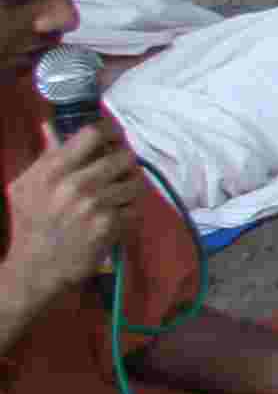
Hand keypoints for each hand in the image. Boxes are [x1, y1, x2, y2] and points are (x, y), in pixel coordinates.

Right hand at [2, 117, 142, 318]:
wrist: (36, 267)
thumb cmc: (30, 223)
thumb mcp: (26, 186)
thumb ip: (45, 156)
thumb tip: (50, 126)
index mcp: (53, 170)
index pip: (93, 134)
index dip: (110, 132)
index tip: (114, 139)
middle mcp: (76, 183)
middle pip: (123, 157)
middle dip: (125, 164)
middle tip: (118, 172)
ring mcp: (95, 205)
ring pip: (135, 182)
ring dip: (129, 189)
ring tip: (115, 197)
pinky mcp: (110, 225)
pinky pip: (135, 208)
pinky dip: (129, 212)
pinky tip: (114, 218)